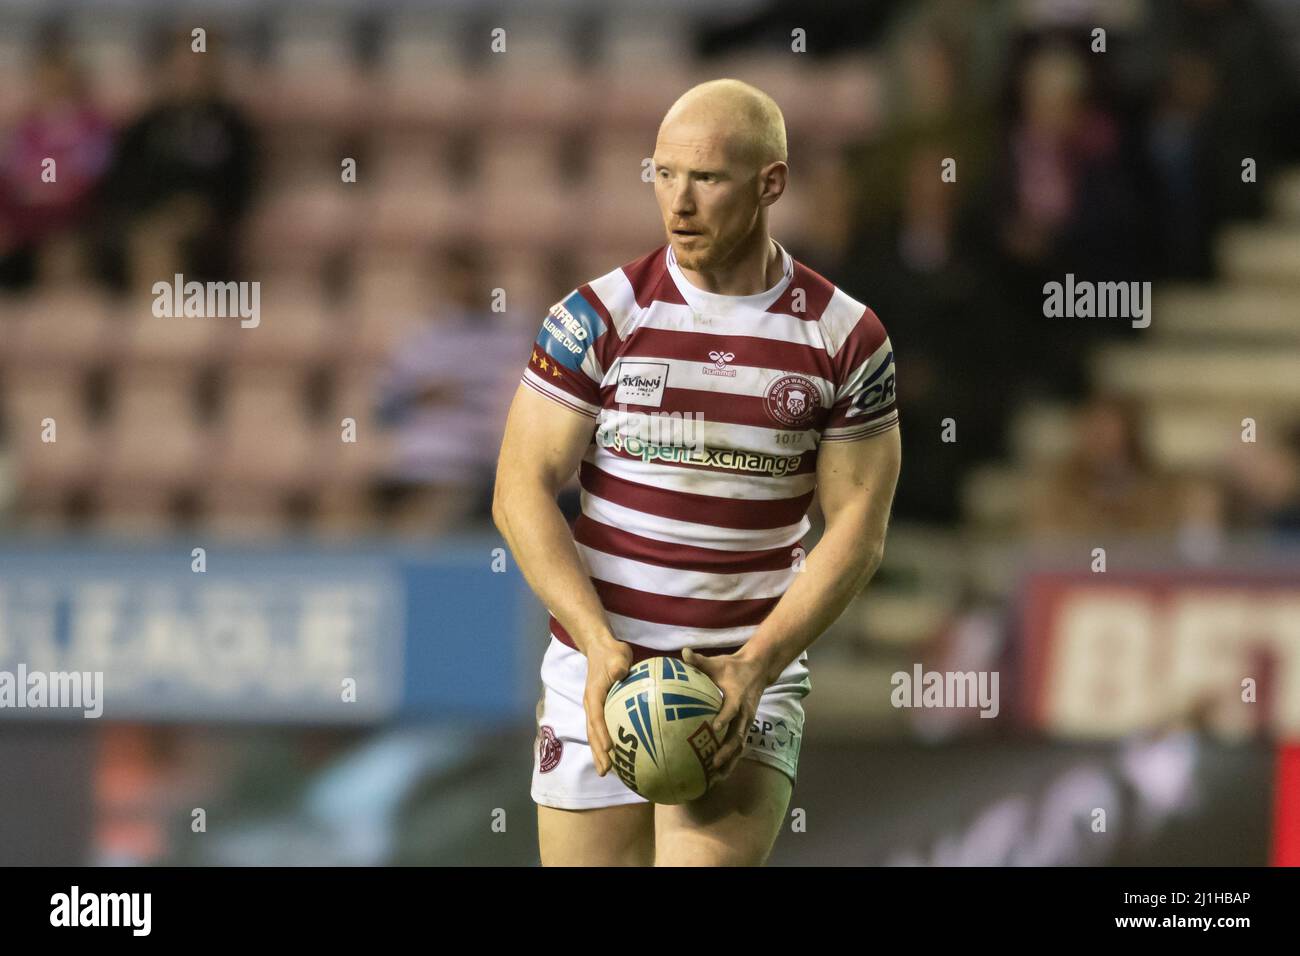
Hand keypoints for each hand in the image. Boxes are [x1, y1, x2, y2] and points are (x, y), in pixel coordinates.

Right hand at [582, 637, 633, 775]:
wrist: (600, 648)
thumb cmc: (611, 653)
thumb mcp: (616, 656)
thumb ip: (618, 665)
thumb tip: (621, 672)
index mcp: (594, 695)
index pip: (597, 718)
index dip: (602, 734)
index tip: (609, 750)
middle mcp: (591, 705)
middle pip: (593, 733)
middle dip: (598, 753)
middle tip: (606, 771)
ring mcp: (594, 708)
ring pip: (595, 735)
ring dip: (599, 753)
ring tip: (606, 772)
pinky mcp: (601, 709)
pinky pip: (602, 730)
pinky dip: (605, 745)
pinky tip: (616, 756)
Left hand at [682, 646, 772, 780]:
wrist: (758, 669)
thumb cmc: (732, 667)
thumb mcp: (717, 662)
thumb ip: (699, 660)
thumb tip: (683, 652)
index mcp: (738, 697)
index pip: (732, 709)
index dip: (725, 718)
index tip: (715, 728)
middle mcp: (745, 713)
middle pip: (738, 736)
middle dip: (727, 751)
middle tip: (713, 763)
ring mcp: (746, 722)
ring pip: (740, 746)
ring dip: (729, 762)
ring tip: (715, 778)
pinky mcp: (745, 727)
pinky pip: (738, 747)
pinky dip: (730, 761)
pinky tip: (717, 775)